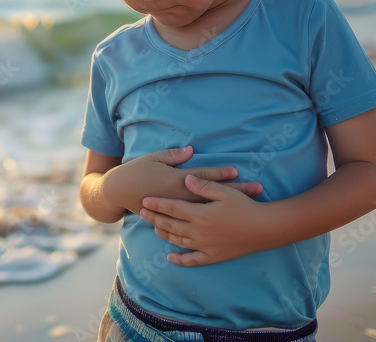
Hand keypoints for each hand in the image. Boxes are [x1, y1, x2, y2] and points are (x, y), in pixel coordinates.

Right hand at [103, 146, 263, 216]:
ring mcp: (176, 211)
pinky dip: (210, 223)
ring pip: (208, 209)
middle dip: (236, 191)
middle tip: (257, 188)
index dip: (221, 173)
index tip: (239, 171)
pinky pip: (195, 222)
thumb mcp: (152, 159)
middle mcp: (179, 198)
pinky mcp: (172, 219)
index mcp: (175, 181)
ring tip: (249, 205)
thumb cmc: (136, 172)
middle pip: (213, 195)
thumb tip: (191, 150)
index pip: (203, 177)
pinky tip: (223, 224)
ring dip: (228, 206)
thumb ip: (173, 156)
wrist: (117, 192)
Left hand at [139, 174, 277, 265]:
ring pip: (178, 241)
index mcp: (200, 214)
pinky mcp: (213, 256)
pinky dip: (180, 259)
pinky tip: (170, 257)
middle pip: (171, 225)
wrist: (264, 229)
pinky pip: (192, 260)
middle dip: (155, 218)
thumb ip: (203, 185)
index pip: (172, 208)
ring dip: (164, 234)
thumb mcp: (225, 191)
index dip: (158, 204)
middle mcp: (198, 232)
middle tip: (142, 213)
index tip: (145, 200)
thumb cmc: (246, 207)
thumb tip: (185, 178)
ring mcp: (204, 246)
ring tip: (154, 229)